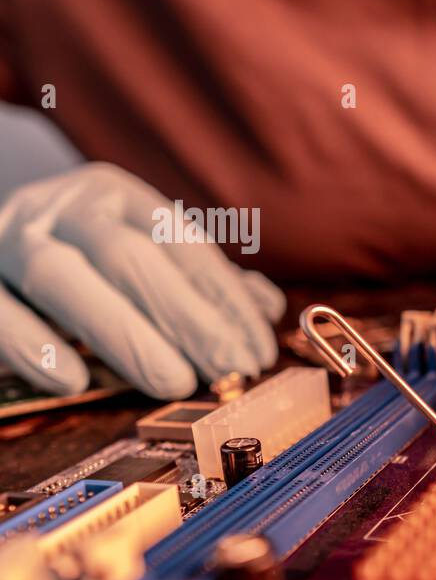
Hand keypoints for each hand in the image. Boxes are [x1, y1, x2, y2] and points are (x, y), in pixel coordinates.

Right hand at [0, 162, 283, 398]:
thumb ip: (200, 283)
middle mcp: (60, 208)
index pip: (181, 244)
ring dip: (123, 334)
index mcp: (115, 197)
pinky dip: (34, 346)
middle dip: (187, 319)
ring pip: (61, 277)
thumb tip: (265, 307)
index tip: (257, 352)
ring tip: (173, 382)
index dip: (225, 301)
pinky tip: (75, 382)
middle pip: (129, 257)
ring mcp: (8, 238)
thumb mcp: (144, 261)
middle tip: (227, 370)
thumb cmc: (81, 265)